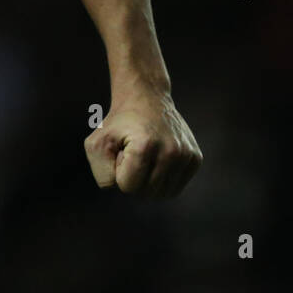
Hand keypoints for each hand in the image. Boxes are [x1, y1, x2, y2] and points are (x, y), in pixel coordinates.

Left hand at [84, 88, 201, 196]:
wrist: (145, 98)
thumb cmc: (118, 123)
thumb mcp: (96, 143)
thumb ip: (102, 173)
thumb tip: (121, 188)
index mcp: (145, 146)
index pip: (128, 186)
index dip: (119, 171)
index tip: (122, 150)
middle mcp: (171, 152)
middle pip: (146, 193)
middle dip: (134, 176)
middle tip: (133, 152)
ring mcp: (187, 155)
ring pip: (162, 194)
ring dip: (149, 180)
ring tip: (146, 156)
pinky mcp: (196, 158)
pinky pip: (175, 189)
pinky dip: (162, 179)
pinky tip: (158, 158)